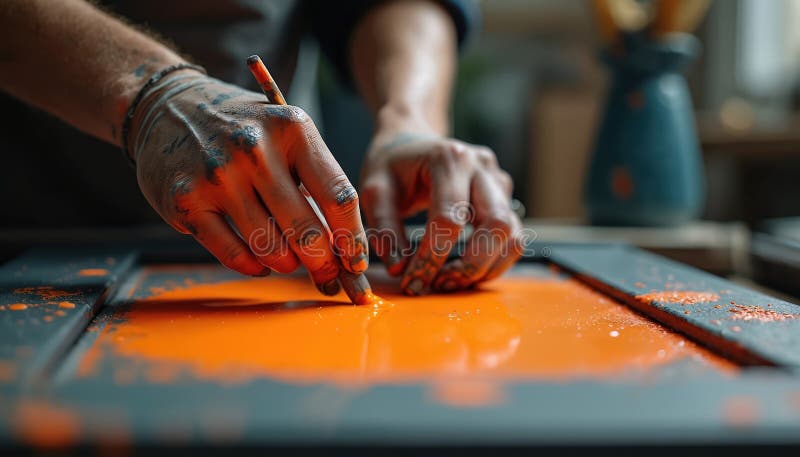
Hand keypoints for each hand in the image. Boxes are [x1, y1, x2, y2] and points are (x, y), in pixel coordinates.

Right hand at [128, 70, 367, 294]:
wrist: (168, 105)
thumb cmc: (243, 127)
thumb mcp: (286, 132)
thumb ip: (315, 179)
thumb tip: (345, 247)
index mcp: (292, 129)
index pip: (339, 196)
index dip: (354, 239)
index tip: (358, 262)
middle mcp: (255, 150)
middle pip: (307, 231)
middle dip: (323, 263)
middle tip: (327, 274)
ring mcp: (218, 176)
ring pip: (270, 248)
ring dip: (287, 263)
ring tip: (288, 258)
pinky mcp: (186, 200)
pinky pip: (233, 254)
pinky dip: (253, 266)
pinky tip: (260, 261)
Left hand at [359, 132, 523, 294]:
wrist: (410, 142)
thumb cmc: (391, 166)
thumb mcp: (374, 191)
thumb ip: (385, 229)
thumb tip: (400, 268)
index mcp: (449, 159)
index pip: (449, 218)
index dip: (432, 257)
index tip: (412, 281)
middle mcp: (482, 167)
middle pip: (496, 225)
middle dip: (470, 265)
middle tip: (439, 284)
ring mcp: (498, 180)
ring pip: (513, 234)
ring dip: (486, 267)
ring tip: (452, 281)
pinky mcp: (505, 197)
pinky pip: (513, 237)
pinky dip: (494, 262)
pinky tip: (465, 271)